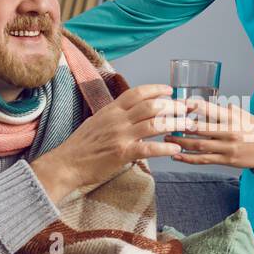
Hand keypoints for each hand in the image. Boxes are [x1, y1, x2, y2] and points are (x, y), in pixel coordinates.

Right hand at [30, 83, 183, 200]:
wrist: (66, 164)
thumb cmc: (81, 146)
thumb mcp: (96, 122)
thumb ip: (114, 116)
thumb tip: (130, 112)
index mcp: (111, 110)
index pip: (137, 93)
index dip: (156, 89)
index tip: (170, 90)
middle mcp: (117, 119)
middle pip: (152, 106)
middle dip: (173, 106)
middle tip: (187, 109)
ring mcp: (120, 135)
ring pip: (154, 124)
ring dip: (175, 124)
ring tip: (188, 126)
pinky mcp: (122, 153)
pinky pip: (149, 148)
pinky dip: (165, 148)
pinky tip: (175, 149)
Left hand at [165, 97, 253, 169]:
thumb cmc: (253, 128)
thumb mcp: (242, 114)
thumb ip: (224, 109)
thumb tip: (205, 103)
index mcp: (231, 117)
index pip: (208, 109)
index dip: (191, 106)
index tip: (177, 104)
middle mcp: (228, 132)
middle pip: (199, 129)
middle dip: (180, 126)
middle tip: (165, 123)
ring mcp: (226, 147)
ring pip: (199, 145)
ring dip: (181, 142)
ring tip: (167, 138)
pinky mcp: (225, 160)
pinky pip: (203, 159)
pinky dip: (188, 158)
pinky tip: (176, 155)